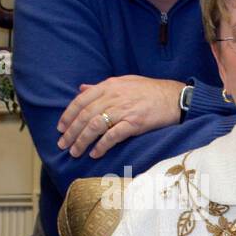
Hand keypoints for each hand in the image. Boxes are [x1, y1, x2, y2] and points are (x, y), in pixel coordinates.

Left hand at [56, 75, 183, 159]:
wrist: (175, 97)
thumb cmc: (149, 91)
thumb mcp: (124, 82)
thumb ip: (101, 86)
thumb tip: (81, 89)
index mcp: (109, 86)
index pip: (81, 101)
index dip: (68, 115)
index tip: (60, 128)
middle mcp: (114, 96)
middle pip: (85, 116)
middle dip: (71, 132)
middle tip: (63, 145)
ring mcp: (124, 110)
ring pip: (95, 126)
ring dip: (82, 141)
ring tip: (75, 152)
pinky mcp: (135, 123)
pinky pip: (113, 136)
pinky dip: (101, 146)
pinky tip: (95, 154)